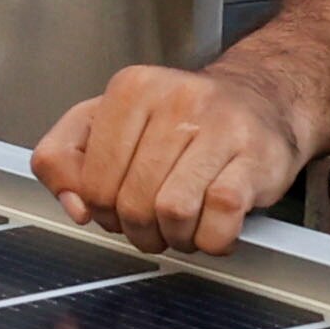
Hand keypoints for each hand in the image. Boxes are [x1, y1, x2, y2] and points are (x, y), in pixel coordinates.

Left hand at [32, 64, 310, 256]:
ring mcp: (219, 126)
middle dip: (139, 229)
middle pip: (130, 201)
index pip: (91, 179)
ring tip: (184, 226)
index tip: (118, 206)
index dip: (101, 209)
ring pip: (172, 212)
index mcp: (131, 89)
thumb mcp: (110, 122)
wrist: (264, 99)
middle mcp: (175, 100)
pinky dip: (212, 239)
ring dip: (176, 236)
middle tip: (153, 224)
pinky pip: (219, 218)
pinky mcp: (255, 156)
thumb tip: (74, 205)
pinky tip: (215, 227)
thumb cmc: (183, 120)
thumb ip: (64, 157)